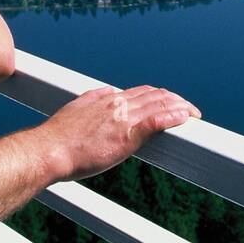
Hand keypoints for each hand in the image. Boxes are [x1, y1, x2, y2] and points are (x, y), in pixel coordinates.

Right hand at [33, 85, 201, 181]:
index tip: (169, 101)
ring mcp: (124, 118)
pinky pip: (158, 120)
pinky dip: (174, 116)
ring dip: (180, 107)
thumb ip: (93, 100)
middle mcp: (118, 103)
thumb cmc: (58, 138)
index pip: (140, 92)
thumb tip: (107, 92)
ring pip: (160, 104)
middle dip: (175, 100)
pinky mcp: (128, 134)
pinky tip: (186, 118)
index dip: (158, 95)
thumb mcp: (75, 109)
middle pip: (155, 95)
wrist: (49, 150)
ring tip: (194, 113)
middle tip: (188, 108)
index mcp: (106, 99)